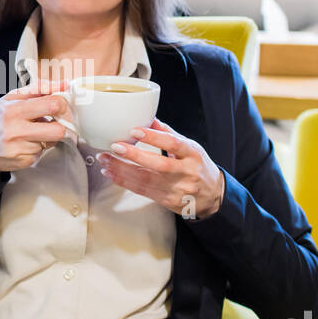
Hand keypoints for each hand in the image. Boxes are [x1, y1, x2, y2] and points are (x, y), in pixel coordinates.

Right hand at [0, 78, 74, 174]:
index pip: (52, 105)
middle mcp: (17, 130)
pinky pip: (43, 152)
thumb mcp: (9, 99)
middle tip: (56, 121)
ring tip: (33, 132)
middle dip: (61, 125)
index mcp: (14, 109)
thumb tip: (64, 84)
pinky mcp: (24, 161)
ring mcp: (21, 148)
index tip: (61, 106)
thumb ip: (37, 89)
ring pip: (52, 141)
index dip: (63, 105)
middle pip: (58, 130)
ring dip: (47, 136)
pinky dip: (38, 147)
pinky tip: (25, 144)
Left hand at [95, 117, 225, 218]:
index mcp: (192, 154)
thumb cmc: (198, 167)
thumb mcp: (190, 147)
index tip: (134, 131)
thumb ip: (169, 133)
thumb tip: (148, 117)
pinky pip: (143, 191)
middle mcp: (186, 172)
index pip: (173, 144)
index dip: (153, 137)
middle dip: (134, 156)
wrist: (212, 196)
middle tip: (114, 146)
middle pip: (159, 164)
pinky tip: (111, 173)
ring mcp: (177, 189)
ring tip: (105, 159)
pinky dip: (124, 181)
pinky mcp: (168, 201)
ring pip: (146, 180)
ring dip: (122, 170)